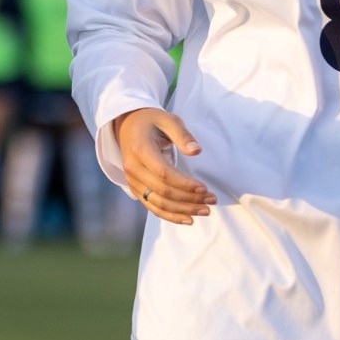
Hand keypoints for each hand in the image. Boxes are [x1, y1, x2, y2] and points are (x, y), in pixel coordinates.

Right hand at [113, 107, 214, 224]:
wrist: (127, 126)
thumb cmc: (152, 122)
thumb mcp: (168, 119)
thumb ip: (182, 134)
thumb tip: (196, 151)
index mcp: (140, 149)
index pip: (164, 173)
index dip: (185, 184)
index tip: (205, 188)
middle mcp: (133, 168)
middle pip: (162, 191)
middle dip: (189, 199)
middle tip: (212, 200)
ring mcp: (132, 180)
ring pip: (158, 203)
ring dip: (183, 210)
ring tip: (205, 211)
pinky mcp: (135, 188)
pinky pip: (152, 207)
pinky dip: (170, 216)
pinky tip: (188, 219)